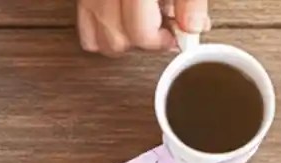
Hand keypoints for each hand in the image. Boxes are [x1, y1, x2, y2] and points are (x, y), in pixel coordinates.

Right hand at [77, 0, 209, 54]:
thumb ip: (190, 0)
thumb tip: (194, 28)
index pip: (140, 32)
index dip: (162, 41)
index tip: (177, 35)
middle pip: (118, 40)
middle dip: (145, 42)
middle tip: (166, 29)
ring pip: (99, 40)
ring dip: (125, 41)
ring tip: (145, 24)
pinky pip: (86, 29)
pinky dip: (104, 34)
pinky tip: (124, 23)